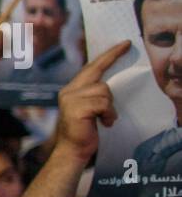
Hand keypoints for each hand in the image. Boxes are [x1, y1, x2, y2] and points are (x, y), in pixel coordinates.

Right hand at [54, 40, 129, 163]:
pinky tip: (104, 123)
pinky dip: (108, 114)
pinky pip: (103, 103)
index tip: (123, 44)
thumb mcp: (88, 108)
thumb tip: (108, 83)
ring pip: (103, 90)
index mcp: (71, 90)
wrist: (72, 151)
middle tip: (127, 45)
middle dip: (112, 57)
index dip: (107, 55)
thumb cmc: (83, 132)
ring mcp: (71, 100)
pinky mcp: (77, 109)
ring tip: (106, 119)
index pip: (90, 68)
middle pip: (97, 73)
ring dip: (110, 106)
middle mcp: (68, 91)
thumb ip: (92, 94)